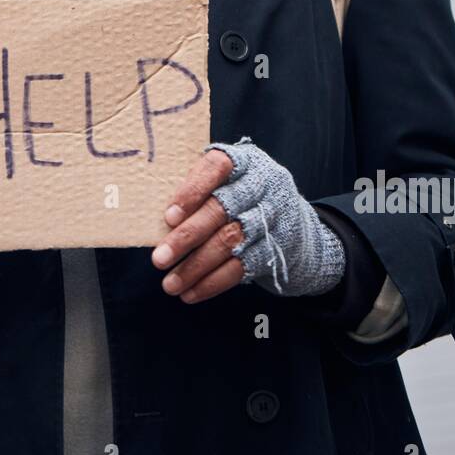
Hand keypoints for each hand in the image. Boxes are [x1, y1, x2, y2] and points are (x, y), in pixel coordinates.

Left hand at [151, 137, 345, 302]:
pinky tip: (192, 293)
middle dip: (186, 237)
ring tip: (170, 284)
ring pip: (229, 241)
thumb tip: (159, 223)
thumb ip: (198, 191)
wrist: (295, 226)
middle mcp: (263, 184)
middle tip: (159, 259)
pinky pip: (241, 267)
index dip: (191, 191)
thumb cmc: (243, 200)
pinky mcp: (278, 247)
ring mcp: (274, 216)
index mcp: (245, 161)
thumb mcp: (226, 182)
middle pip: (220, 209)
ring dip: (196, 266)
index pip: (216, 168)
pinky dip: (213, 282)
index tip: (168, 217)